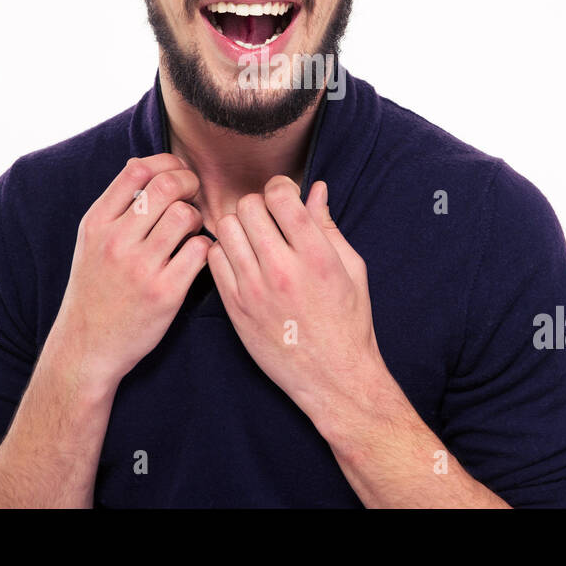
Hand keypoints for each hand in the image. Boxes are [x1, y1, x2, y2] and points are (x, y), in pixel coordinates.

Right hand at [48, 153, 212, 390]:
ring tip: (190, 230)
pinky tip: (196, 255)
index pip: (137, 170)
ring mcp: (140, 267)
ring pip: (186, 215)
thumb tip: (141, 165)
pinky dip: (205, 248)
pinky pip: (199, 251)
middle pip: (167, 185)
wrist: (86, 346)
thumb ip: (114, 206)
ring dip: (197, 217)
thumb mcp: (90, 242)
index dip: (167, 164)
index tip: (177, 175)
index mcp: (96, 222)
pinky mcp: (164, 293)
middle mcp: (115, 241)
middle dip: (189, 183)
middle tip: (194, 196)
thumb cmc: (94, 289)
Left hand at [206, 175, 383, 421]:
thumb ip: (328, 227)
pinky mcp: (235, 307)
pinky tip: (240, 258)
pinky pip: (213, 258)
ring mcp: (254, 289)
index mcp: (317, 256)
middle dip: (258, 205)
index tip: (284, 198)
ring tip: (252, 237)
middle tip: (267, 219)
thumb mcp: (351, 269)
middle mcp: (282, 270)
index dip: (281, 188)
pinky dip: (223, 250)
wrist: (332, 377)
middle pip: (249, 207)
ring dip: (238, 225)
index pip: (281, 197)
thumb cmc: (348, 321)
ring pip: (226, 228)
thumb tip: (317, 189)